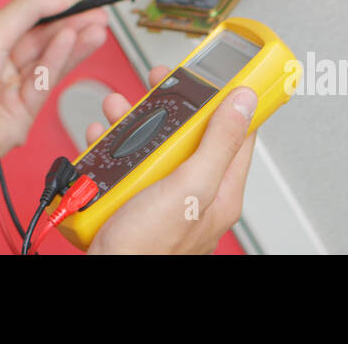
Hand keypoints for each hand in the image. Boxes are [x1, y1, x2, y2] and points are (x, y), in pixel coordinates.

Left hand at [0, 0, 110, 178]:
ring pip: (50, 61)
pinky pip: (45, 83)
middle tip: (99, 11)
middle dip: (74, 24)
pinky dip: (60, 60)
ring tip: (98, 27)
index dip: (57, 5)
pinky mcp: (22, 114)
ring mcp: (11, 89)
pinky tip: (74, 42)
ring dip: (74, 42)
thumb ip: (33, 7)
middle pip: (45, 39)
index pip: (30, 16)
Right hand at [84, 68, 258, 253]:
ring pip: (155, 144)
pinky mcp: (134, 199)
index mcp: (220, 190)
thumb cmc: (146, 250)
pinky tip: (102, 137)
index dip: (230, 98)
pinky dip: (113, 146)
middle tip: (157, 83)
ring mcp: (163, 196)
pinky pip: (128, 163)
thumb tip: (244, 101)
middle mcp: (194, 192)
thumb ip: (218, 142)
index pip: (239, 132)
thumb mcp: (189, 186)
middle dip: (170, 104)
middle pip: (190, 132)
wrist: (104, 275)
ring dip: (134, 120)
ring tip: (117, 109)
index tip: (221, 73)